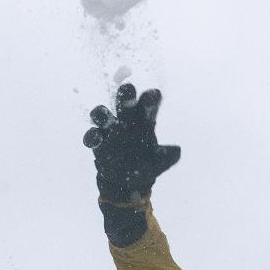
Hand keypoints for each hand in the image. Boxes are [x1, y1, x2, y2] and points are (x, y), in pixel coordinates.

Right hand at [83, 84, 180, 205]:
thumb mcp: (159, 163)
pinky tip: (97, 139)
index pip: (148, 102)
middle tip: (128, 89)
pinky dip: (92, 136)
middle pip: (124, 101)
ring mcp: (110, 129)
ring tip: (106, 119)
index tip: (154, 96)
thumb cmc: (146, 165)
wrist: (127, 180)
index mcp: (145, 120)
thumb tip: (177, 150)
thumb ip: (168, 156)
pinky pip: (92, 135)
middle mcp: (126, 119)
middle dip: (126, 94)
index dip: (151, 98)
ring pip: (102, 114)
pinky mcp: (98, 141)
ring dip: (102, 113)